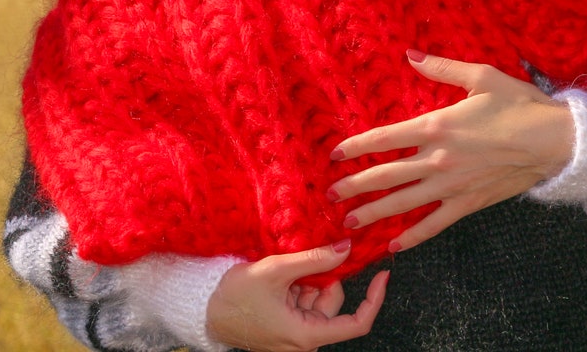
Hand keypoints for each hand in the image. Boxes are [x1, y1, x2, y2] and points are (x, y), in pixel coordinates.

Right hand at [205, 240, 388, 351]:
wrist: (204, 308)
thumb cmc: (237, 295)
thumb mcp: (278, 270)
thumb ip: (315, 259)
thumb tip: (346, 248)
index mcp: (307, 335)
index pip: (356, 323)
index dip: (374, 298)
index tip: (382, 274)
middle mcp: (304, 338)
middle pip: (333, 303)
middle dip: (323, 277)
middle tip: (302, 259)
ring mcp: (294, 332)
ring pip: (319, 298)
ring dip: (308, 278)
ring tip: (285, 267)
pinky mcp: (285, 323)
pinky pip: (303, 300)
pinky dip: (298, 282)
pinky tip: (281, 273)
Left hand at [327, 51, 574, 252]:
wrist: (554, 140)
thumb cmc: (518, 104)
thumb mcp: (480, 76)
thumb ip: (441, 68)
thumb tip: (410, 54)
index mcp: (437, 124)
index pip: (385, 138)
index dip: (357, 146)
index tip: (335, 154)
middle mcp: (438, 158)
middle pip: (387, 174)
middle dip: (356, 185)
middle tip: (331, 195)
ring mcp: (452, 185)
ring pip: (404, 203)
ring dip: (375, 212)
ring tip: (350, 222)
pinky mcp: (469, 203)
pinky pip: (435, 223)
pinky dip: (414, 236)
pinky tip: (396, 244)